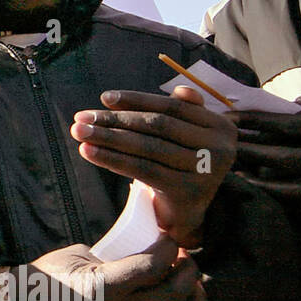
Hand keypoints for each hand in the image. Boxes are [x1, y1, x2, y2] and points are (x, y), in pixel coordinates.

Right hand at [12, 237, 206, 300]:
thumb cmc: (50, 274)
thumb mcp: (82, 255)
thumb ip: (118, 257)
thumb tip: (148, 249)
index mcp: (106, 287)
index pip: (155, 266)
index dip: (168, 247)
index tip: (168, 239)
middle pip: (175, 292)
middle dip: (188, 269)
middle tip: (183, 257)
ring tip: (191, 287)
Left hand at [72, 86, 236, 246]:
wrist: (189, 212)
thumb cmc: (182, 164)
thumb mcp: (187, 135)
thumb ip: (181, 111)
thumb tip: (177, 88)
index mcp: (221, 126)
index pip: (172, 107)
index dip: (137, 100)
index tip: (104, 97)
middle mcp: (219, 147)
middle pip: (157, 126)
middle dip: (116, 119)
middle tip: (82, 117)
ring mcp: (205, 171)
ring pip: (147, 147)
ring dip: (108, 138)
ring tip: (79, 132)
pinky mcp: (186, 191)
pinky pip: (142, 169)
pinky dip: (112, 159)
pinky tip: (89, 152)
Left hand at [230, 95, 300, 215]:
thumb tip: (266, 109)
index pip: (294, 127)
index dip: (260, 123)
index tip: (233, 119)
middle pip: (290, 160)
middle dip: (254, 153)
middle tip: (225, 148)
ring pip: (297, 192)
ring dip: (263, 184)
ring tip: (237, 176)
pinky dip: (283, 201)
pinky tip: (261, 193)